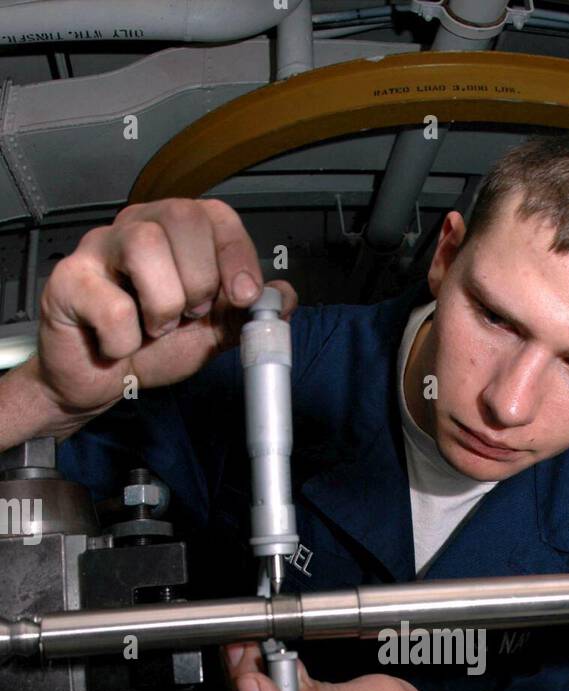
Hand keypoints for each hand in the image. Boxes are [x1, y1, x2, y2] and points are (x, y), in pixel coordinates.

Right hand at [35, 197, 296, 417]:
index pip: (215, 215)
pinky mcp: (67, 281)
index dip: (237, 254)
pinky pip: (110, 303)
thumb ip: (245, 315)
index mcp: (176, 234)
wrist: (101, 382)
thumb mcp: (210, 333)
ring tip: (155, 328)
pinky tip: (119, 344)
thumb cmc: (151, 347)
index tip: (245, 296)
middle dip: (200, 279)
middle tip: (190, 315)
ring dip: (163, 305)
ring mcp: (99, 248)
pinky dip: (125, 338)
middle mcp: (137, 227)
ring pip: (144, 245)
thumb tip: (286, 296)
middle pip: (181, 217)